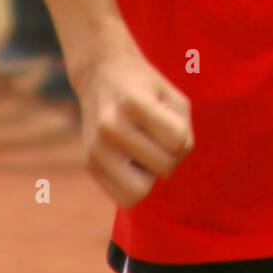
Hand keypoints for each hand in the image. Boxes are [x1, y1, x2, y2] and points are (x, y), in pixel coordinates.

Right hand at [73, 32, 193, 208]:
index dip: (182, 136)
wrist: (101, 75)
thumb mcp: (174, 98)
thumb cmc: (147, 90)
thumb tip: (166, 172)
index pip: (177, 141)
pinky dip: (135, 184)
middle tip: (158, 138)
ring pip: (141, 191)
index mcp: (133, 103)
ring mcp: (96, 148)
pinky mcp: (89, 164)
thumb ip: (184, 133)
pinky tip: (132, 162)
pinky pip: (124, 198)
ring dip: (152, 174)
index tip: (169, 121)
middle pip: (165, 167)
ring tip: (145, 152)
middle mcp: (110, 126)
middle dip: (171, 156)